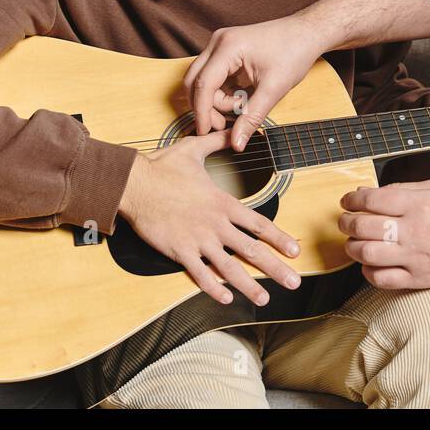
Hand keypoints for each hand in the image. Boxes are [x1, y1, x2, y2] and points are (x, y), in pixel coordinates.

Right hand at [119, 130, 301, 305]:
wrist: (134, 184)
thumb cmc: (162, 167)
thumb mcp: (194, 149)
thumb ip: (218, 142)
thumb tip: (233, 131)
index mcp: (223, 203)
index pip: (259, 224)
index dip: (279, 239)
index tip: (295, 251)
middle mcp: (215, 224)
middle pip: (252, 251)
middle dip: (275, 268)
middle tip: (293, 282)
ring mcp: (198, 240)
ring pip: (230, 268)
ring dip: (249, 285)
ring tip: (264, 299)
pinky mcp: (179, 251)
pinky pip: (200, 274)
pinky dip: (213, 288)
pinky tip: (225, 299)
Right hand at [186, 17, 328, 151]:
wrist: (306, 33)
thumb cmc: (294, 52)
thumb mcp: (274, 89)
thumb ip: (252, 116)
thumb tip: (236, 142)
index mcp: (228, 47)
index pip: (203, 84)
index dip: (202, 112)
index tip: (205, 132)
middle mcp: (218, 42)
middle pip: (195, 81)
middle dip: (206, 107)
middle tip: (224, 125)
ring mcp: (220, 45)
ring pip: (202, 80)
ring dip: (215, 100)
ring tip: (240, 109)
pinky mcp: (225, 52)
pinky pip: (213, 77)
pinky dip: (221, 93)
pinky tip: (239, 100)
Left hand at [338, 180, 429, 290]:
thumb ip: (404, 188)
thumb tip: (371, 192)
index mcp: (419, 204)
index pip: (371, 200)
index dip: (352, 199)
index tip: (348, 200)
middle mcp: (414, 230)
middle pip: (363, 226)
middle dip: (346, 222)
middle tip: (345, 221)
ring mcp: (415, 257)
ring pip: (367, 254)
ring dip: (353, 247)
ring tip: (354, 242)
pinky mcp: (419, 278)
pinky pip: (382, 279)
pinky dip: (368, 272)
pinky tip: (370, 264)